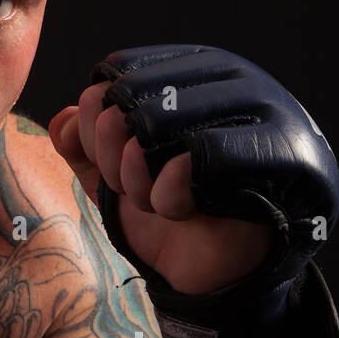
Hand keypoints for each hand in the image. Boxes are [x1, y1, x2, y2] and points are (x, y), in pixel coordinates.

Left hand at [49, 84, 272, 294]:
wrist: (212, 270)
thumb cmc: (166, 208)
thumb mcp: (111, 171)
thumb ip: (79, 141)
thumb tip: (63, 120)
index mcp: (196, 67)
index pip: (119, 72)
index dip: (94, 122)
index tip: (106, 162)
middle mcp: (234, 77)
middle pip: (131, 95)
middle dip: (111, 154)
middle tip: (128, 189)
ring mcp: (262, 113)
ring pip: (156, 124)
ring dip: (136, 178)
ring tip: (154, 202)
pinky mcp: (276, 157)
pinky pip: (192, 163)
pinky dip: (168, 197)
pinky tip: (185, 213)